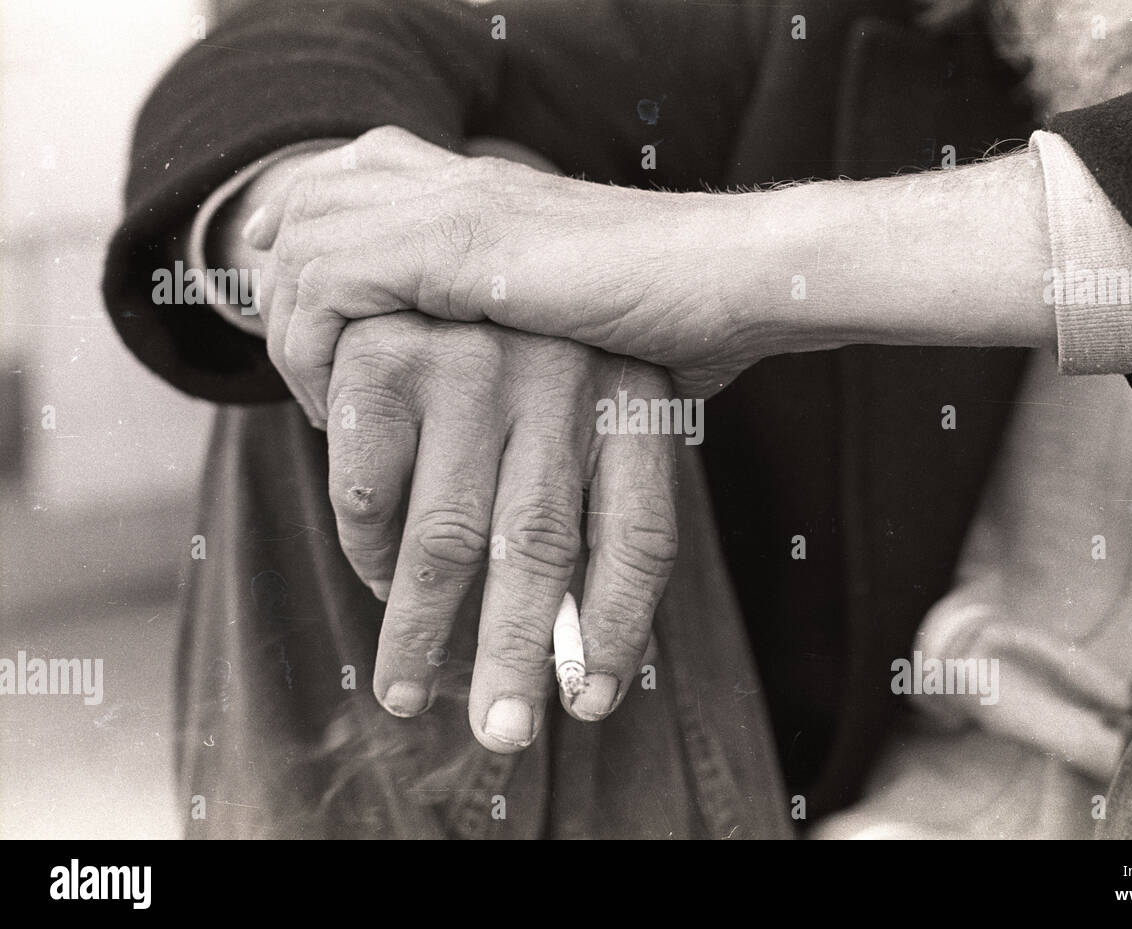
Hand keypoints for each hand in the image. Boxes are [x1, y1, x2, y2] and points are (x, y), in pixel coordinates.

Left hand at [247, 126, 771, 402]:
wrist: (734, 276)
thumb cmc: (687, 312)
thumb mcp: (594, 313)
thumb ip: (540, 329)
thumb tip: (541, 382)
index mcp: (491, 187)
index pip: (360, 171)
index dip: (310, 224)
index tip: (301, 302)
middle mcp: (462, 182)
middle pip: (313, 199)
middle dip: (278, 283)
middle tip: (297, 362)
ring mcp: (457, 207)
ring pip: (304, 242)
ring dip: (291, 327)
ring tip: (322, 400)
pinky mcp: (457, 246)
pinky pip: (326, 287)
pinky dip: (312, 349)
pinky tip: (342, 403)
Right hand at [327, 311, 677, 751]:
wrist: (438, 233)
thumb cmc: (539, 353)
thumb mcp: (594, 402)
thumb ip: (591, 504)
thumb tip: (588, 658)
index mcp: (632, 390)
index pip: (641, 533)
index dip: (619, 629)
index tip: (592, 704)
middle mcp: (557, 372)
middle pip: (541, 548)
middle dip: (518, 653)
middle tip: (505, 731)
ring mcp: (469, 361)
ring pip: (446, 535)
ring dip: (425, 630)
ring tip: (411, 690)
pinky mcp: (384, 355)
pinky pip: (367, 492)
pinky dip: (366, 550)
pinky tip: (377, 578)